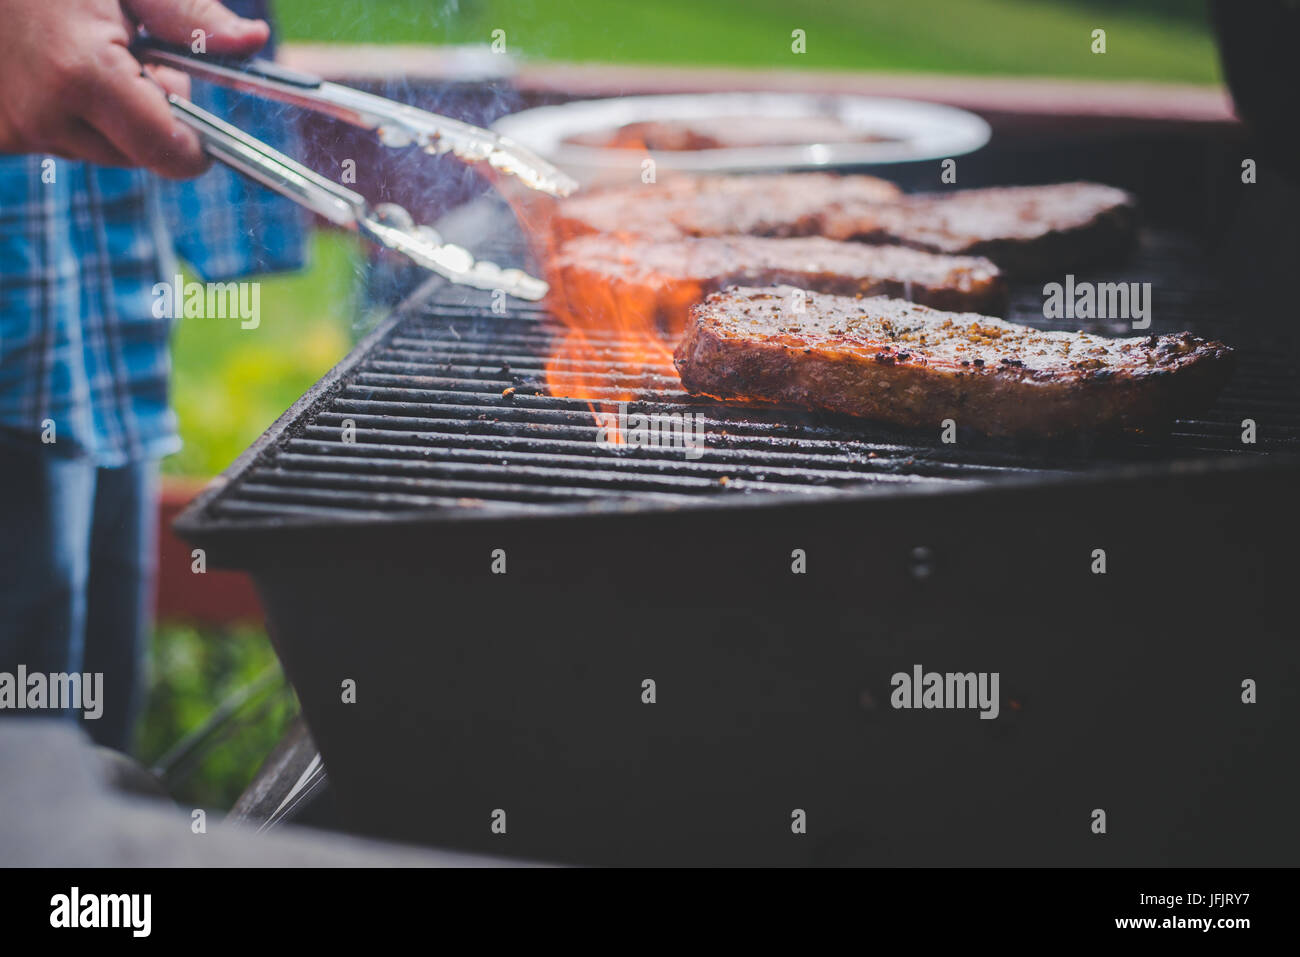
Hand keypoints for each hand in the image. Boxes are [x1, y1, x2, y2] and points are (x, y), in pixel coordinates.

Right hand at [0, 0, 268, 178]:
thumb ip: (189, 15)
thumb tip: (253, 41)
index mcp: (82, 74)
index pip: (168, 153)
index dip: (195, 146)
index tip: (203, 128)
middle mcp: (43, 114)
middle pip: (136, 154)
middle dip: (148, 116)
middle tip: (128, 54)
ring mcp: (12, 129)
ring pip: (97, 150)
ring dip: (105, 115)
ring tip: (79, 53)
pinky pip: (56, 140)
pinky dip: (65, 114)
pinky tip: (48, 68)